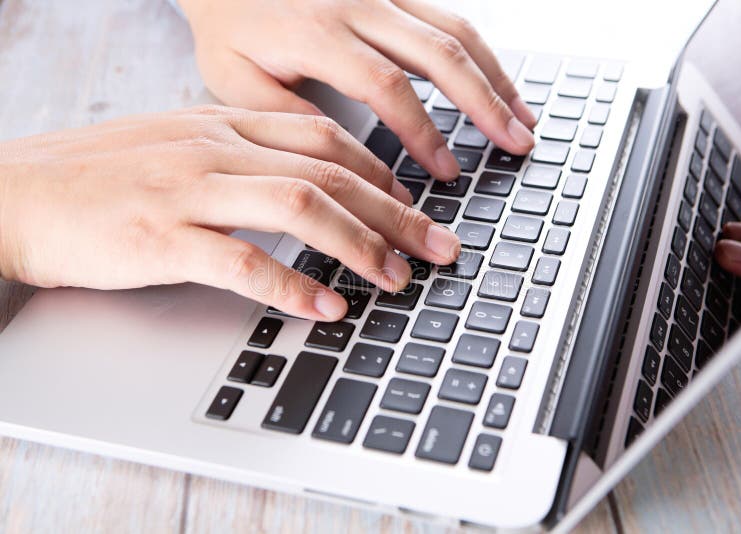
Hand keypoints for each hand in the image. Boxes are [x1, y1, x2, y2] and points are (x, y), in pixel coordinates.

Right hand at [0, 106, 459, 319]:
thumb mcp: (181, 147)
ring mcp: (190, 189)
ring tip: (397, 278)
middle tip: (441, 247)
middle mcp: (217, 146)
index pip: (327, 138)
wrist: (16, 193)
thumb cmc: (102, 177)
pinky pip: (243, 260)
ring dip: (360, 246)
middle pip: (332, 172)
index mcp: (224, 122)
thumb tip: (308, 187)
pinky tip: (327, 307)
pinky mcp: (161, 238)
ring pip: (301, 206)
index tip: (416, 205)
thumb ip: (244, 158)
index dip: (383, 173)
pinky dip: (293, 285)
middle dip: (398, 213)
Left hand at [178, 0, 536, 179]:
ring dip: (496, 75)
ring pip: (454, 29)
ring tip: (523, 117)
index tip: (447, 171)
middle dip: (486, 102)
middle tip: (517, 143)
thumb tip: (344, 155)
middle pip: (441, 52)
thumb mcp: (234, 79)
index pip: (388, 87)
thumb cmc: (227, 23)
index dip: (424, 132)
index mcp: (318, 34)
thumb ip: (287, 116)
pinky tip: (497, 79)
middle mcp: (358, 4)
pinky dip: (478, 52)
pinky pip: (445, 14)